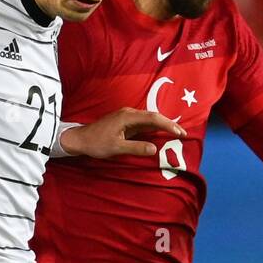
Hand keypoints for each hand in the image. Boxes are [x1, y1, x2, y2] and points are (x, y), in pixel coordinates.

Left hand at [61, 107, 185, 159]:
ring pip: (149, 119)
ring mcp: (126, 117)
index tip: (180, 133)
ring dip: (162, 125)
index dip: (168, 125)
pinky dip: (154, 128)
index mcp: (128, 117)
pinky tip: (160, 133)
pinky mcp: (124, 122)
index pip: (153, 118)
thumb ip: (136, 148)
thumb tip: (154, 149)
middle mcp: (128, 113)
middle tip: (183, 134)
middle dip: (169, 124)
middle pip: (153, 116)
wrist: (79, 139)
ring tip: (176, 133)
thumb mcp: (116, 148)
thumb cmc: (96, 144)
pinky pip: (143, 123)